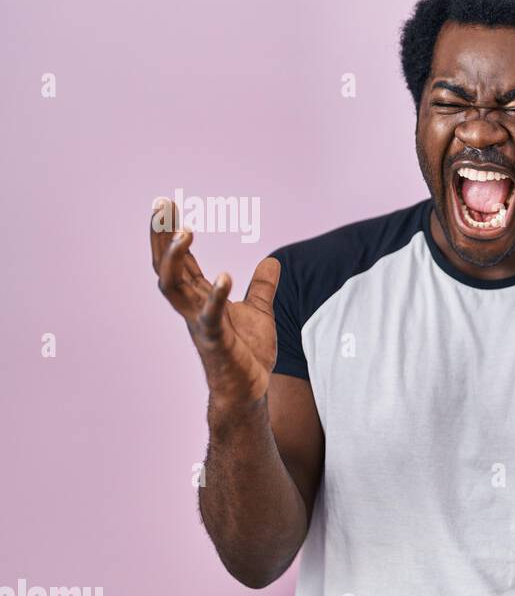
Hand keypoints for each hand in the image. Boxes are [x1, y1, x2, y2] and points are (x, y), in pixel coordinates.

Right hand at [150, 197, 280, 411]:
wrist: (250, 390)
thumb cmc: (247, 353)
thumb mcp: (259, 311)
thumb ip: (262, 286)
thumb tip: (272, 262)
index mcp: (200, 298)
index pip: (179, 260)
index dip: (170, 233)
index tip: (165, 204)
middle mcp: (192, 307)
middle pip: (166, 266)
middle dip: (160, 236)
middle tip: (161, 205)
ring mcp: (200, 323)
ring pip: (173, 287)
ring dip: (175, 259)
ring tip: (184, 232)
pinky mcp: (216, 340)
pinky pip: (210, 315)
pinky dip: (217, 295)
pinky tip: (226, 276)